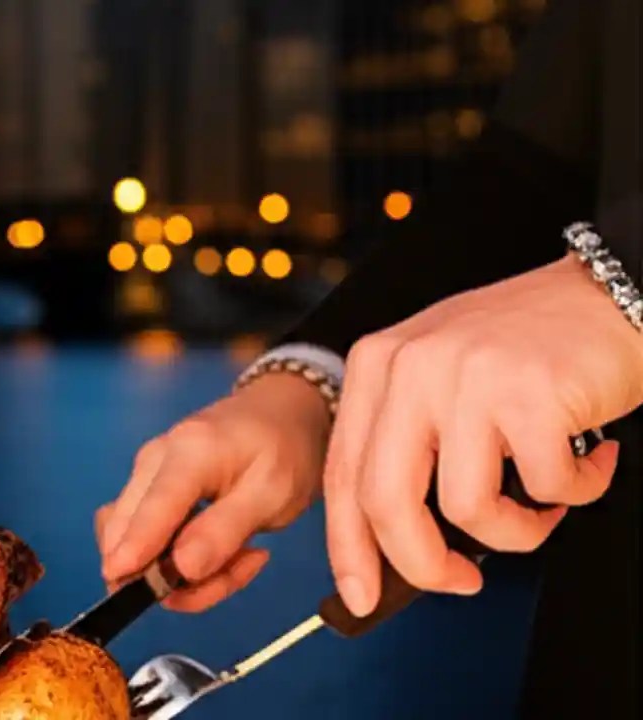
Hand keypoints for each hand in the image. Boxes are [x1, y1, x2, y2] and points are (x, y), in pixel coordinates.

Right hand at [96, 373, 331, 611]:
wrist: (279, 413)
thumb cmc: (283, 450)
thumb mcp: (272, 493)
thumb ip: (226, 530)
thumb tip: (181, 568)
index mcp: (186, 455)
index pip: (151, 509)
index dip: (132, 549)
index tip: (117, 581)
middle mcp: (152, 462)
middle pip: (130, 531)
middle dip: (174, 575)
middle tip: (237, 573)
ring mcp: (145, 475)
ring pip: (136, 542)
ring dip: (183, 572)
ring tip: (239, 558)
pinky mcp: (148, 490)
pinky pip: (147, 538)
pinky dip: (178, 559)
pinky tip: (218, 550)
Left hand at [327, 254, 642, 616]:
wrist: (611, 290)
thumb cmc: (526, 349)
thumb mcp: (436, 376)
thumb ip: (405, 443)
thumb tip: (391, 544)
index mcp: (375, 365)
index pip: (343, 475)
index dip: (349, 548)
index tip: (361, 594)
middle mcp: (410, 367)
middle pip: (387, 503)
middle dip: (423, 565)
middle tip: (462, 581)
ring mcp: (467, 379)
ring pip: (467, 508)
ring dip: (518, 529)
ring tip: (546, 503)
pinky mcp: (530, 394)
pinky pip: (543, 489)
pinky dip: (574, 492)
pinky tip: (588, 461)